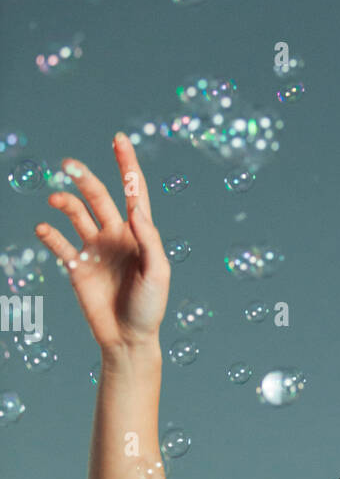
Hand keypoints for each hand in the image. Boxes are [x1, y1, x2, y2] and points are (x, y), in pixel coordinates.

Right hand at [34, 133, 170, 351]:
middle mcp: (116, 236)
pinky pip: (59, 244)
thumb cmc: (150, 308)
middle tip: (68, 164)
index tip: (119, 139)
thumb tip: (136, 209)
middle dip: (84, 178)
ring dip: (65, 203)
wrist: (128, 340)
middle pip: (99, 197)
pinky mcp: (77, 267)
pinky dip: (49, 234)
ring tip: (55, 200)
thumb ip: (149, 241)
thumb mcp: (157, 274)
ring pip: (76, 214)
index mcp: (139, 234)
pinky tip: (44, 228)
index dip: (127, 165)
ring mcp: (95, 250)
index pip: (133, 192)